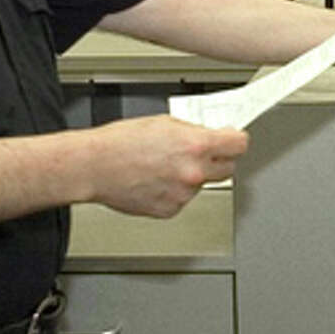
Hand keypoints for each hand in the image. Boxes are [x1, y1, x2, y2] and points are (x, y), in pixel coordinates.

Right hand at [81, 116, 249, 218]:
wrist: (95, 166)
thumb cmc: (121, 143)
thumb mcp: (164, 123)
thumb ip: (191, 131)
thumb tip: (208, 135)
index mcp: (196, 146)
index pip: (239, 145)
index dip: (235, 140)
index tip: (233, 140)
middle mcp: (194, 172)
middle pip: (228, 169)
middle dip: (218, 160)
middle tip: (202, 153)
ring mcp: (183, 194)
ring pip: (202, 185)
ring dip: (191, 176)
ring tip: (163, 166)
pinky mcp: (170, 210)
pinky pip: (183, 199)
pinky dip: (174, 191)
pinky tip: (156, 180)